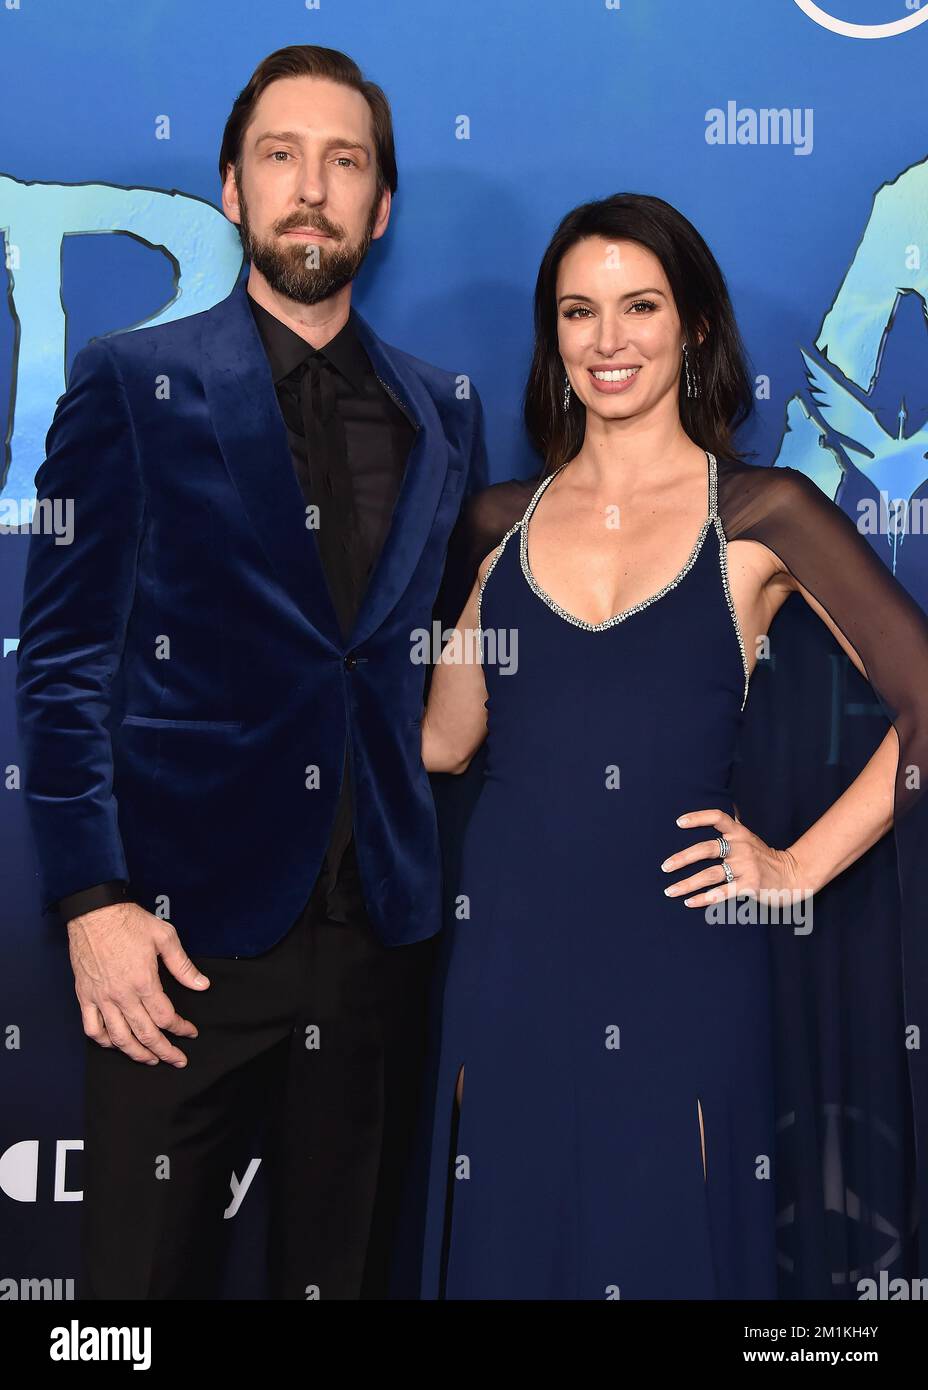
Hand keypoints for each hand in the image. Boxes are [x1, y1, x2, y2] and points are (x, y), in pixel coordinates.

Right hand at [67, 900, 208, 1065]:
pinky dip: (104, 1041)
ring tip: (150, 1060)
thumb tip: (202, 985)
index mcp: (144, 981)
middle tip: (177, 1060)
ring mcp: (101, 998)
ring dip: (136, 1054)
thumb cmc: (130, 922)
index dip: (181, 1029)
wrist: (94, 911)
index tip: (190, 1032)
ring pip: (119, 1038)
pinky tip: (115, 1044)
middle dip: (164, 1051)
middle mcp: (122, 995)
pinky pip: (91, 1028)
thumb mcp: (165, 937)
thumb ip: (183, 966)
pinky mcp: (85, 996)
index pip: (166, 1017)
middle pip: (146, 1034)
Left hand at [660, 807, 802, 907]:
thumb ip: (735, 827)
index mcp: (740, 833)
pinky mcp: (750, 885)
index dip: (698, 817)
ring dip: (687, 883)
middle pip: (706, 849)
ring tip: (670, 890)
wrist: (793, 876)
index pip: (718, 818)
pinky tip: (690, 902)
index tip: (678, 822)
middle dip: (682, 858)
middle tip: (665, 866)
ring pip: (710, 874)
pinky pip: (722, 892)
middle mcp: (741, 847)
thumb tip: (727, 808)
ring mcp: (746, 866)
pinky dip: (704, 898)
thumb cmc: (765, 857)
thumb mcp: (750, 838)